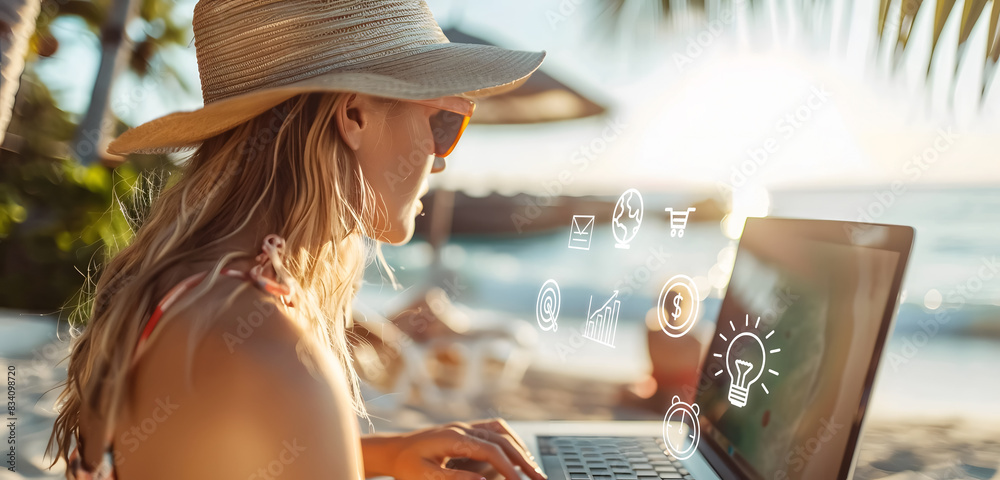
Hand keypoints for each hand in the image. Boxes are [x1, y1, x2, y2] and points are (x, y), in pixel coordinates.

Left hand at [362, 418, 546, 479]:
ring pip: (501, 431)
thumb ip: (454, 478)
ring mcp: (464, 426)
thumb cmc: (405, 465)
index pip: (491, 450)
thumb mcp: (425, 476)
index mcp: (453, 437)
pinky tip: (517, 453)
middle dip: (523, 460)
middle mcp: (462, 428)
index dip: (509, 468)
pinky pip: (494, 429)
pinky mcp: (465, 430)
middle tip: (539, 479)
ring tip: (533, 468)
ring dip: (520, 447)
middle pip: (502, 440)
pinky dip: (509, 440)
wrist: (392, 450)